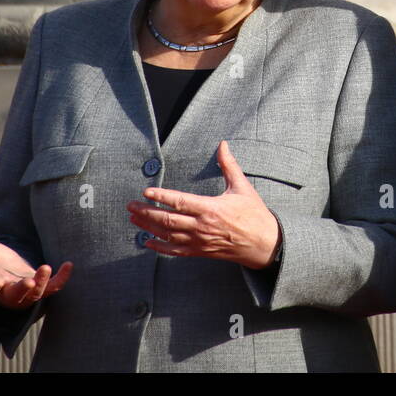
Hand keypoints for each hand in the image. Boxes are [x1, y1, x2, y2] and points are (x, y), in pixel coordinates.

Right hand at [0, 226, 73, 309]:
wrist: (14, 273)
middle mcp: (11, 290)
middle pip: (16, 294)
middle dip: (22, 290)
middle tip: (29, 283)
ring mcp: (29, 291)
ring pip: (36, 293)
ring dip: (42, 283)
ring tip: (46, 267)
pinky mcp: (45, 287)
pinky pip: (55, 287)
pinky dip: (62, 278)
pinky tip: (69, 264)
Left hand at [128, 140, 280, 269]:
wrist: (263, 244)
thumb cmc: (254, 214)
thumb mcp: (242, 187)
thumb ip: (229, 165)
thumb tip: (222, 144)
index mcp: (211, 208)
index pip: (180, 202)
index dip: (161, 197)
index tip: (146, 191)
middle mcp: (202, 226)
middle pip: (167, 220)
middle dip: (146, 212)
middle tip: (131, 205)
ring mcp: (199, 242)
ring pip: (167, 236)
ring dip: (148, 227)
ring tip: (134, 218)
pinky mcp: (200, 251)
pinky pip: (175, 252)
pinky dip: (159, 247)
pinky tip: (147, 242)